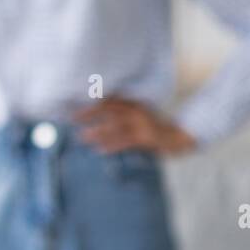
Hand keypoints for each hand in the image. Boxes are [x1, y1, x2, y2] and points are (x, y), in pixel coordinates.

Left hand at [73, 97, 196, 155]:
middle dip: (90, 113)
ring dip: (98, 132)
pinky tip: (100, 149)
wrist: (177, 137)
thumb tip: (96, 113)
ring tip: (82, 137)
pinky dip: (112, 145)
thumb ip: (121, 113)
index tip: (75, 105)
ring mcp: (142, 124)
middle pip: (110, 110)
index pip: (110, 100)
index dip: (93, 102)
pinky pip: (126, 142)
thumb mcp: (137, 115)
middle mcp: (137, 111)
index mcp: (134, 104)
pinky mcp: (146, 138)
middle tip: (72, 118)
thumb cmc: (152, 127)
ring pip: (116, 127)